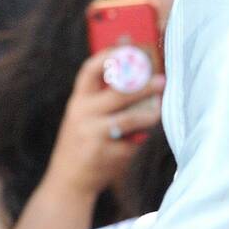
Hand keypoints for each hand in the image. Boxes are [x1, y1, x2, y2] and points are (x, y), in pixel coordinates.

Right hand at [43, 50, 166, 199]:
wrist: (67, 183)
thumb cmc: (83, 142)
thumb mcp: (83, 117)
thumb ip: (101, 98)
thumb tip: (134, 72)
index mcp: (77, 101)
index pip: (89, 70)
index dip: (108, 55)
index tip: (128, 44)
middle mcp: (82, 115)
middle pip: (118, 92)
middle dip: (143, 85)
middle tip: (161, 80)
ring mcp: (93, 135)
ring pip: (129, 118)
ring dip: (149, 113)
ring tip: (159, 109)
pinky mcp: (104, 155)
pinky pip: (131, 143)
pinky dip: (139, 140)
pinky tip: (142, 138)